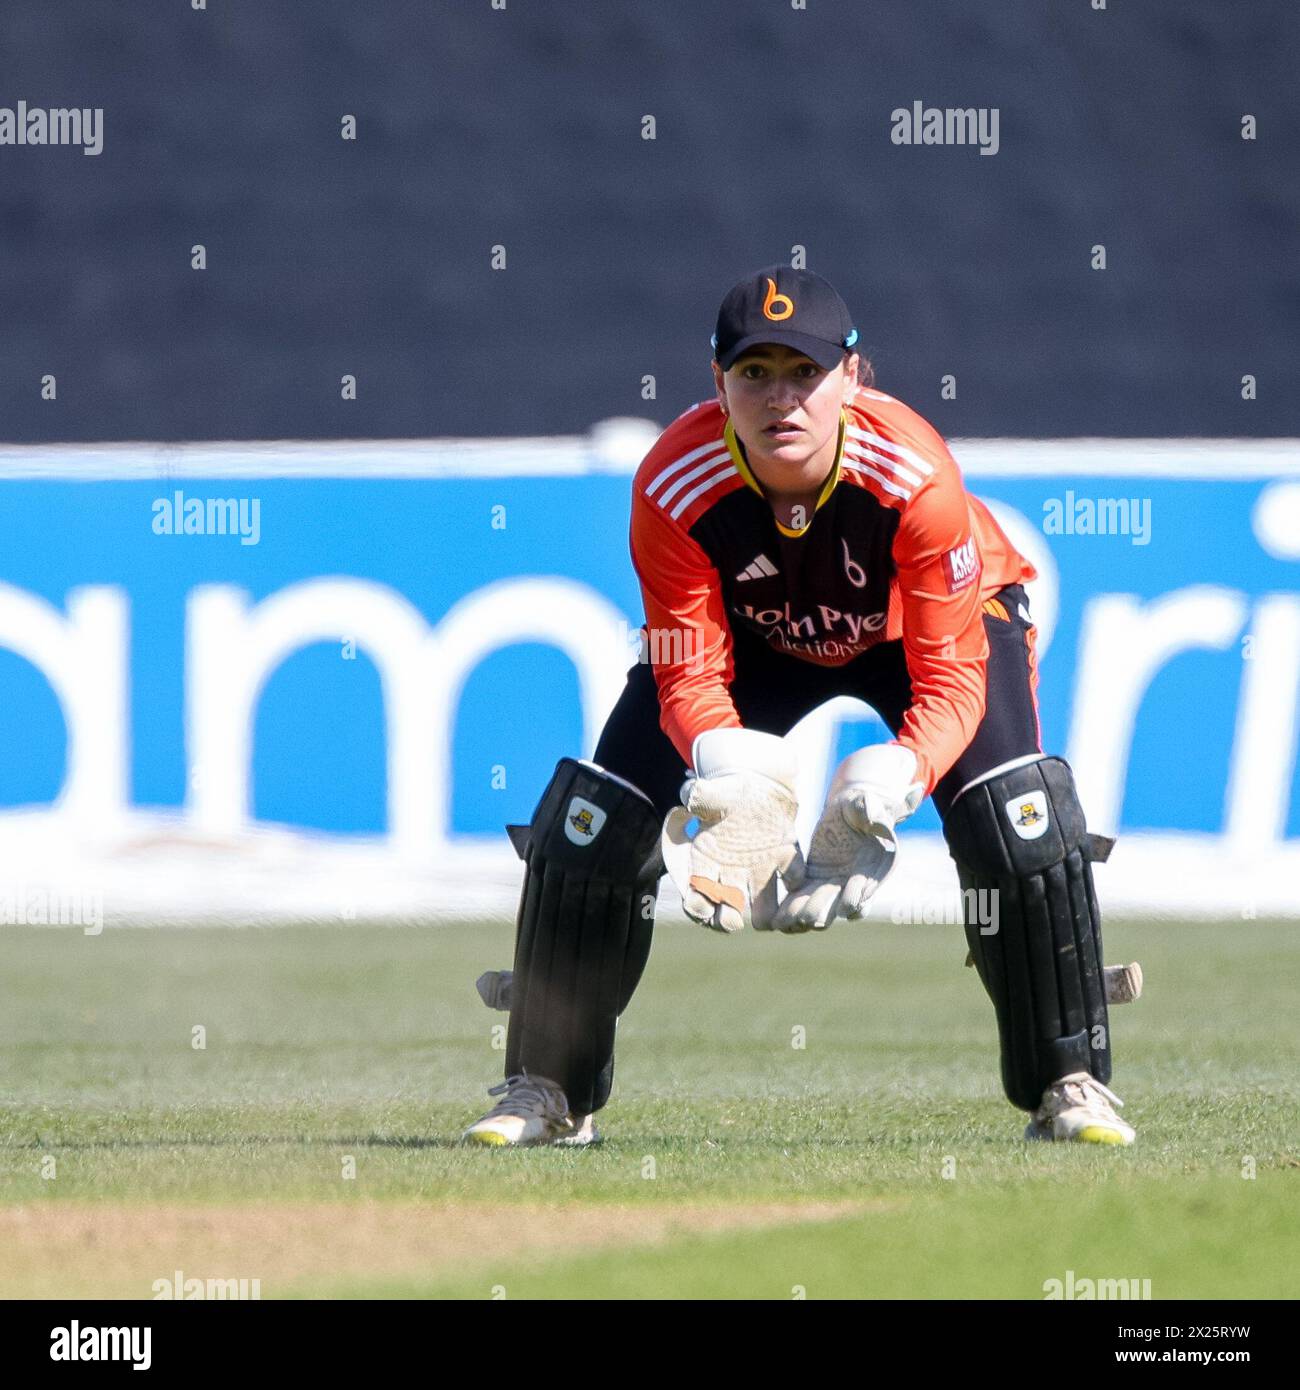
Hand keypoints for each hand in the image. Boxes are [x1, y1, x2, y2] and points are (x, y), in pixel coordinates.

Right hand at [661, 728, 805, 931]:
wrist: (755, 783)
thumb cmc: (726, 791)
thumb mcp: (710, 793)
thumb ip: (698, 797)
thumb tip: (688, 795)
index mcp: (706, 862)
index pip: (696, 898)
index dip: (698, 909)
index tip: (705, 909)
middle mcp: (732, 873)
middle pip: (726, 912)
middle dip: (727, 921)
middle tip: (733, 921)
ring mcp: (759, 869)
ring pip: (761, 905)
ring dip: (764, 914)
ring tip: (769, 920)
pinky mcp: (785, 857)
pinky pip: (792, 875)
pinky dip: (794, 878)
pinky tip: (793, 878)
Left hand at [772, 743, 923, 932]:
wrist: (847, 809)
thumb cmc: (861, 804)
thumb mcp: (867, 805)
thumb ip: (872, 812)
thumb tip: (875, 820)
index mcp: (874, 866)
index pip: (865, 886)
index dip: (856, 897)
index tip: (844, 907)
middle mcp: (856, 882)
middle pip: (838, 904)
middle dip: (823, 911)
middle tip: (807, 919)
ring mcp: (835, 883)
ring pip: (819, 906)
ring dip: (804, 915)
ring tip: (786, 923)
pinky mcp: (816, 879)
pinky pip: (803, 896)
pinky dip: (792, 907)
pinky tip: (777, 918)